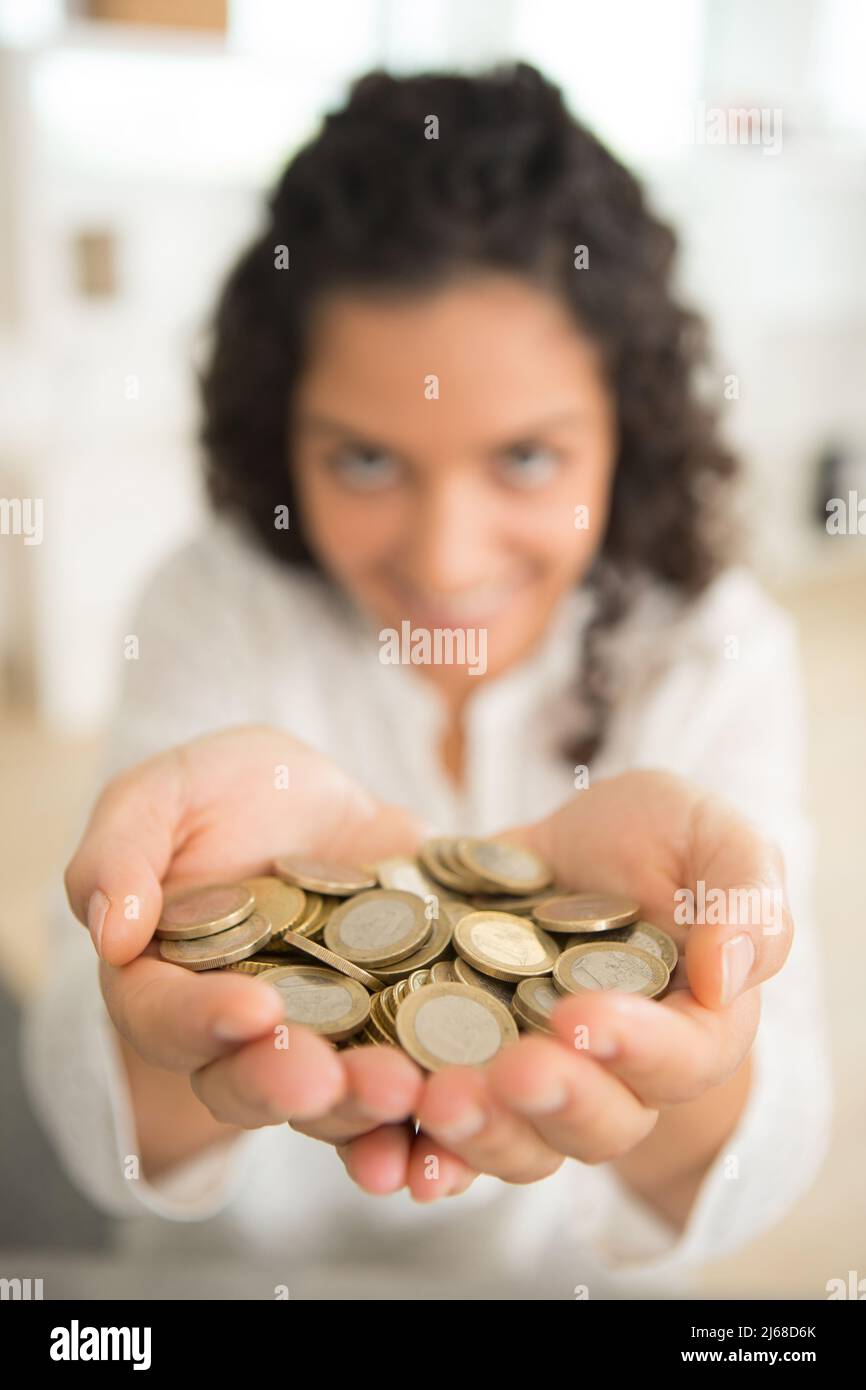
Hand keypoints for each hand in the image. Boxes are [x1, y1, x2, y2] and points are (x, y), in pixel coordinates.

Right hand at [64, 726, 447, 1187]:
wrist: (318, 800)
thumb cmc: (221, 791)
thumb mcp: (162, 795)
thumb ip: (120, 853)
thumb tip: (112, 931)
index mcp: (165, 986)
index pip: (167, 1019)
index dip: (202, 1020)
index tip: (251, 1007)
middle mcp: (239, 1037)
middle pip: (249, 1083)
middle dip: (288, 1084)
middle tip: (329, 1076)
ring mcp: (321, 1044)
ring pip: (333, 1102)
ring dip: (364, 1110)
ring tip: (404, 1091)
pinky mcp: (394, 1035)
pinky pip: (411, 1088)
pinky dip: (432, 1112)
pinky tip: (462, 1111)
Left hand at [404, 770, 791, 1204]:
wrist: (559, 845)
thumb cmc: (654, 838)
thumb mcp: (710, 836)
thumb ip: (742, 898)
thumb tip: (730, 978)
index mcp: (692, 1029)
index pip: (680, 1061)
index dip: (636, 1047)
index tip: (582, 1013)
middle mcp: (616, 1078)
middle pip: (597, 1125)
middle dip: (553, 1101)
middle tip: (509, 1072)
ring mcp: (536, 1083)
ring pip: (518, 1143)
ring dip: (480, 1134)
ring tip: (438, 1099)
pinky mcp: (466, 1073)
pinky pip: (443, 1135)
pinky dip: (417, 1151)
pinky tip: (388, 1151)